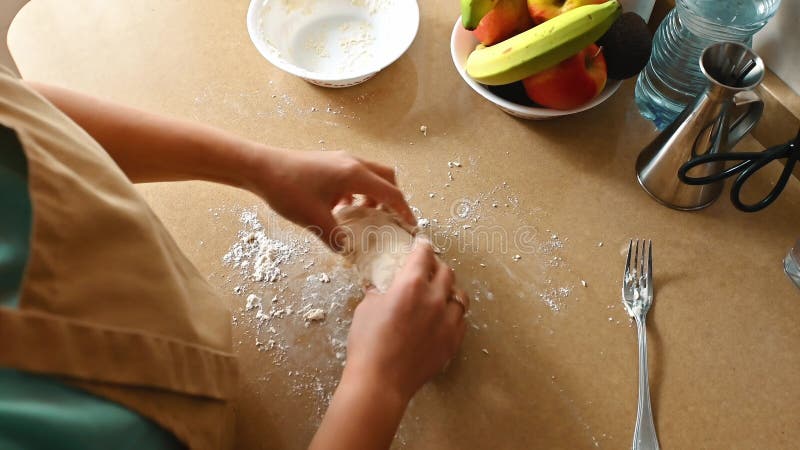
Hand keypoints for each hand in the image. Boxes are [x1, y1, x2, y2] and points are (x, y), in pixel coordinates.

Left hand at [248, 149, 415, 249]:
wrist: (260, 168)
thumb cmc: (288, 190)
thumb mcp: (314, 219)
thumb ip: (335, 237)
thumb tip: (346, 250)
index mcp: (355, 174)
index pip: (391, 193)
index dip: (404, 210)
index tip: (411, 226)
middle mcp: (353, 163)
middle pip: (387, 177)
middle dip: (393, 198)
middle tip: (391, 219)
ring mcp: (340, 160)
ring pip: (370, 175)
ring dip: (374, 195)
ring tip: (365, 217)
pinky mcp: (329, 163)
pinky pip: (354, 176)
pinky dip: (358, 191)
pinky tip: (343, 208)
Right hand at [343, 239, 468, 401]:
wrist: (381, 381)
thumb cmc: (368, 343)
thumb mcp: (365, 309)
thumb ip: (378, 293)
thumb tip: (379, 289)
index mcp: (411, 284)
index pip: (424, 254)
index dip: (422, 246)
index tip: (421, 244)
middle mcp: (434, 298)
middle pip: (446, 271)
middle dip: (437, 266)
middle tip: (428, 269)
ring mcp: (447, 320)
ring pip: (460, 295)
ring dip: (450, 290)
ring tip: (441, 293)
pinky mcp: (453, 340)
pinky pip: (461, 320)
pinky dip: (453, 314)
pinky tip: (443, 317)